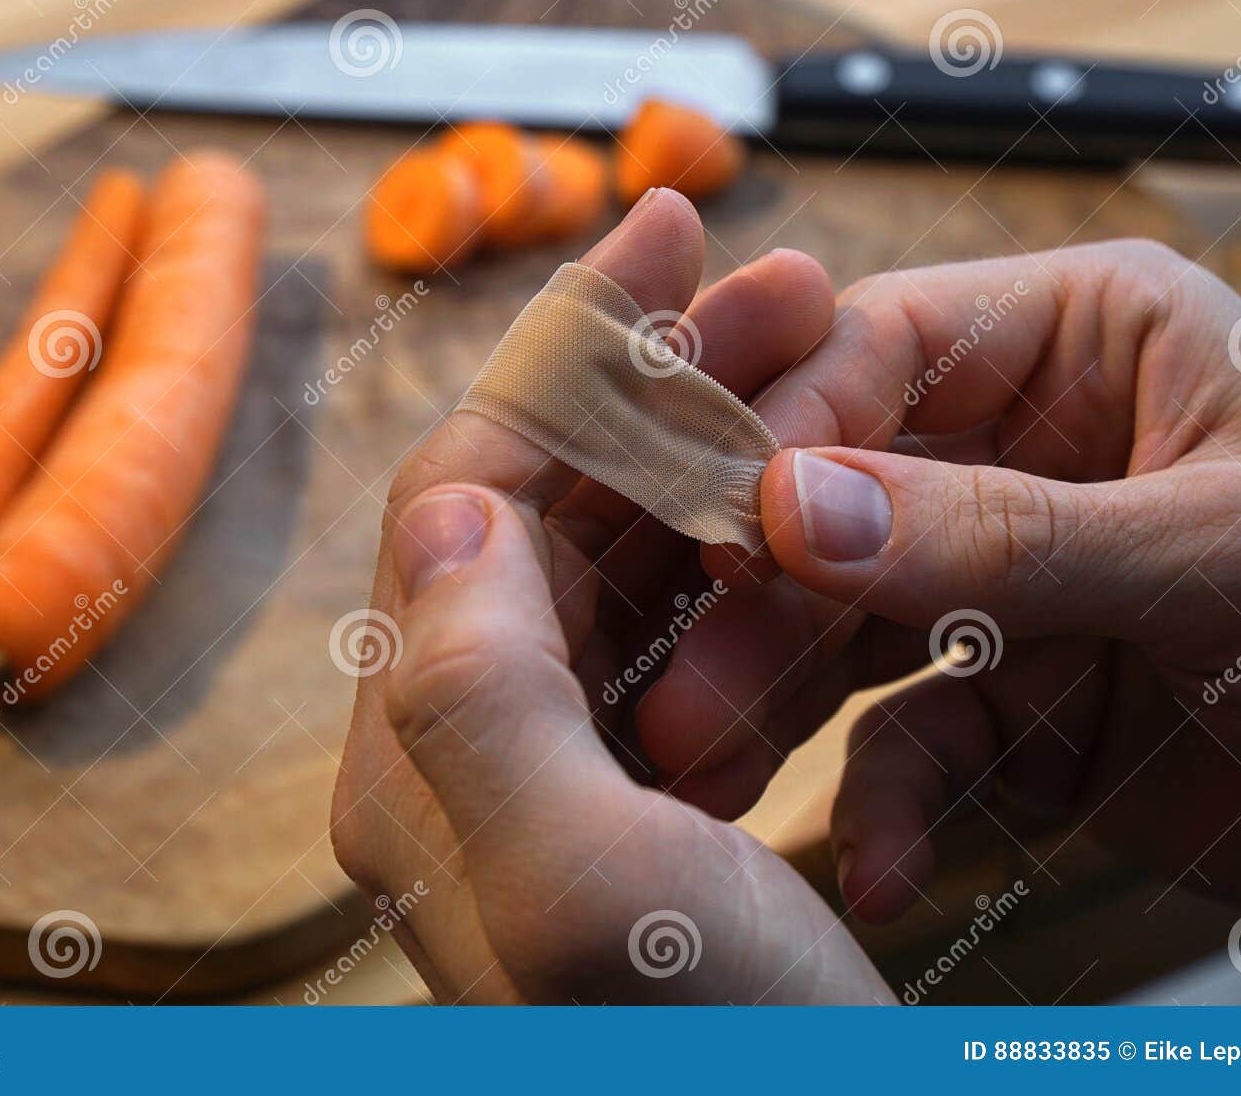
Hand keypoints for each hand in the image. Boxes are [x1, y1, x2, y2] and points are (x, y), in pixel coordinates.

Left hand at [330, 191, 890, 1002]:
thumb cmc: (717, 1067)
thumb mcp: (592, 887)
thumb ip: (480, 689)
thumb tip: (454, 501)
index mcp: (423, 759)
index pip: (464, 493)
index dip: (565, 347)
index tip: (665, 229)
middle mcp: (471, 754)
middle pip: (546, 502)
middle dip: (655, 375)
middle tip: (780, 278)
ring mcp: (565, 773)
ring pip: (620, 554)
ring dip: (705, 443)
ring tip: (817, 355)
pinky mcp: (654, 799)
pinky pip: (681, 630)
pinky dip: (738, 544)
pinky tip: (805, 497)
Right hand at [755, 240, 1240, 923]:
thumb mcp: (1216, 555)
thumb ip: (1000, 536)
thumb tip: (787, 508)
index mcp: (1082, 339)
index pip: (879, 350)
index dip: (785, 432)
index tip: (722, 533)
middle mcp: (1023, 445)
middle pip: (834, 497)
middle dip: (758, 601)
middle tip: (683, 695)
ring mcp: (1005, 577)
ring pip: (845, 624)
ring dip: (779, 702)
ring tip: (709, 772)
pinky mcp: (1008, 699)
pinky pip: (911, 740)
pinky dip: (891, 806)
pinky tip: (887, 872)